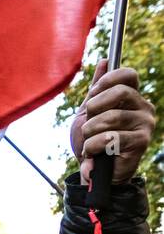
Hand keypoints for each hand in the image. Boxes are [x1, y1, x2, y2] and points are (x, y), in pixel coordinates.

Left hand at [70, 61, 155, 185]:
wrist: (94, 173)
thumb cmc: (93, 142)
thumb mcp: (90, 113)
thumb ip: (97, 90)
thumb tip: (105, 60)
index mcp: (132, 97)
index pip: (127, 74)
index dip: (106, 82)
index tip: (92, 96)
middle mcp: (143, 107)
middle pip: (120, 92)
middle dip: (94, 108)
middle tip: (88, 124)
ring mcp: (145, 124)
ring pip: (110, 118)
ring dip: (90, 133)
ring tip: (89, 144)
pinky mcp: (141, 142)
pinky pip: (110, 137)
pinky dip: (93, 147)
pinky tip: (93, 155)